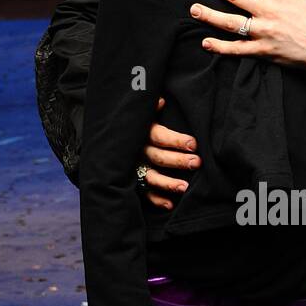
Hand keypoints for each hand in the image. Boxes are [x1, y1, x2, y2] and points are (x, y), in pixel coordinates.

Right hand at [141, 97, 199, 211]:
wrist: (109, 141)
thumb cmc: (135, 126)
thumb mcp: (140, 115)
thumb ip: (150, 109)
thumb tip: (160, 101)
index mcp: (140, 133)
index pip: (158, 136)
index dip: (175, 140)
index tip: (193, 144)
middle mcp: (136, 152)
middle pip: (158, 157)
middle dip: (178, 161)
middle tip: (196, 163)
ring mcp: (134, 169)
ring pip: (151, 177)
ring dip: (168, 183)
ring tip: (185, 187)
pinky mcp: (133, 182)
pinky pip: (144, 193)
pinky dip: (156, 200)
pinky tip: (170, 204)